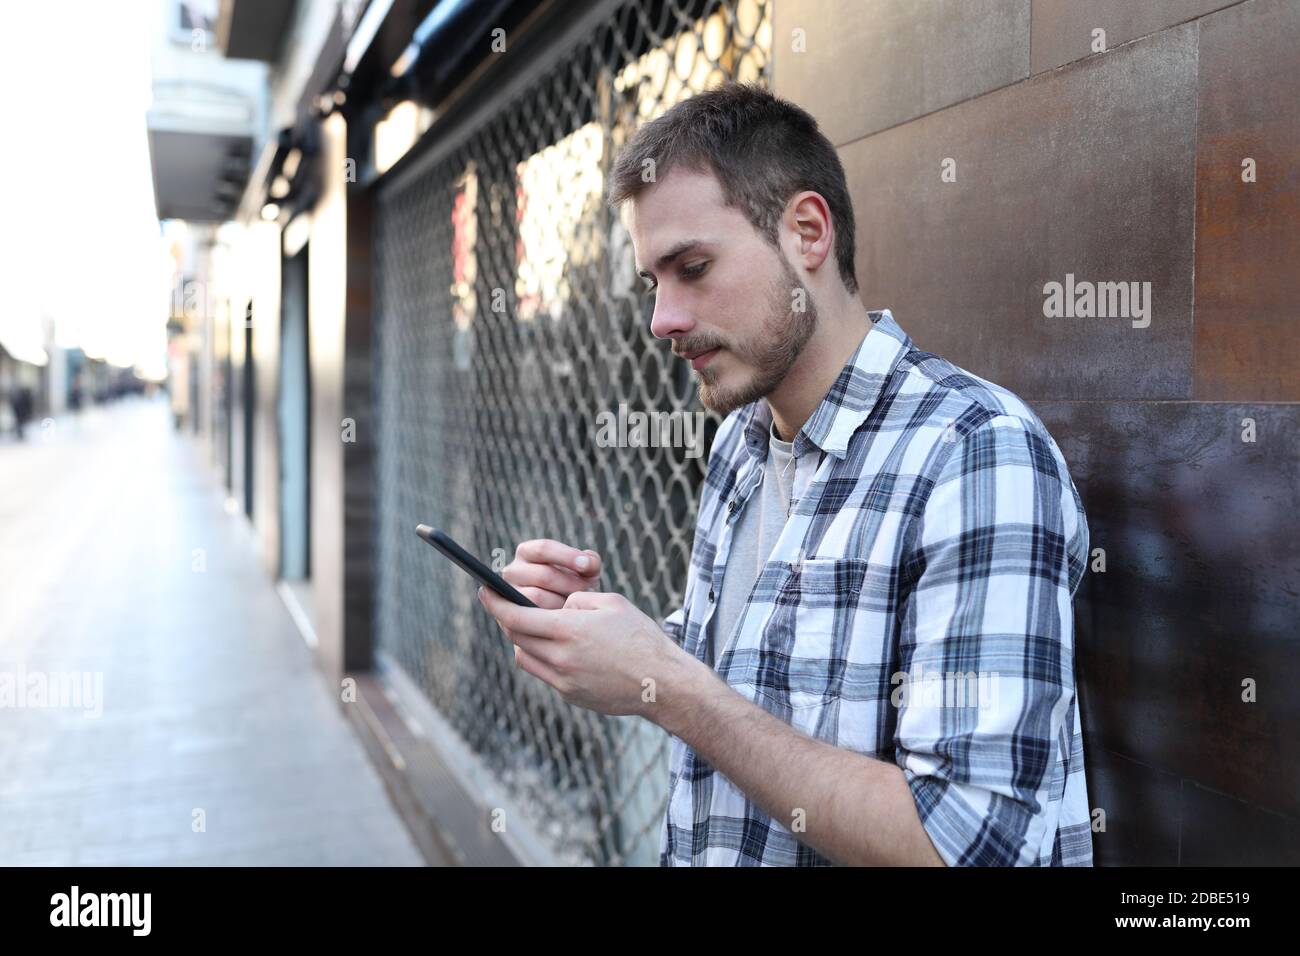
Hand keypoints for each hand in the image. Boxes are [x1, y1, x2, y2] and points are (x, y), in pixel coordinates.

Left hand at [478, 586, 691, 718]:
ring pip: (525, 656)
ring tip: (536, 628)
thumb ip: (576, 601)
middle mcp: (560, 657)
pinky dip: (542, 658)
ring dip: (524, 640)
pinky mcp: (570, 695)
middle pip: (517, 636)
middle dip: (508, 619)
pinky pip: (544, 673)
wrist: (661, 683)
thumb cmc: (641, 637)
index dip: (495, 603)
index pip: (517, 615)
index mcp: (569, 629)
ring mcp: (564, 680)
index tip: (484, 591)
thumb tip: (559, 606)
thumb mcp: (611, 603)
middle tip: (507, 606)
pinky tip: (558, 649)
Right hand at [500, 538, 601, 609]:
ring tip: (579, 605)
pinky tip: (568, 619)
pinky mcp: (512, 618)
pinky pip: (533, 619)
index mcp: (527, 552)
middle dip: (570, 584)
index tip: (586, 566)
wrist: (564, 614)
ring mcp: (509, 595)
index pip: (543, 549)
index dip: (566, 556)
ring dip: (562, 603)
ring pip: (536, 599)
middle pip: (543, 576)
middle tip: (589, 591)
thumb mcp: (584, 570)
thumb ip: (589, 562)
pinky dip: (553, 619)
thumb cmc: (575, 584)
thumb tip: (587, 564)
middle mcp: (512, 572)